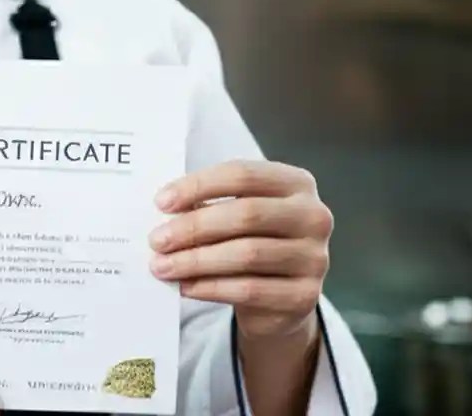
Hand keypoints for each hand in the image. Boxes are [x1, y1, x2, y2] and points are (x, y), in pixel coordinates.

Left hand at [148, 160, 333, 338]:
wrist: (279, 297)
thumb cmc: (248, 241)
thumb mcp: (234, 215)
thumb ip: (207, 204)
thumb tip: (164, 209)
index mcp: (295, 183)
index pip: (243, 174)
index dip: (199, 185)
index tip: (161, 202)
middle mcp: (313, 216)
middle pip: (246, 214)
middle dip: (193, 227)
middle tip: (157, 239)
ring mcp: (315, 258)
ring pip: (247, 254)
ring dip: (196, 260)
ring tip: (162, 266)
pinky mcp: (305, 296)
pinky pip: (250, 289)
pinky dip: (211, 287)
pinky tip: (185, 286)